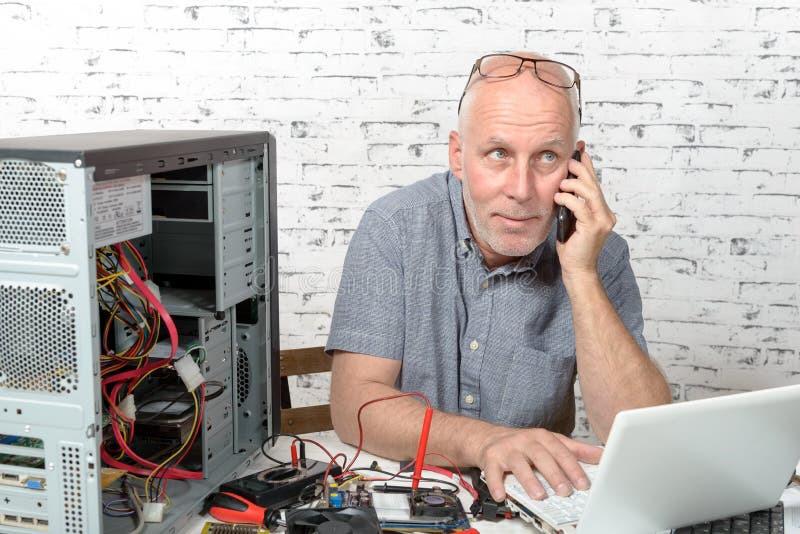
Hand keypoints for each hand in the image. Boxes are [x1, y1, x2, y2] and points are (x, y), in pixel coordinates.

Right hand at [477, 427, 602, 501]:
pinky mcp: (490, 458)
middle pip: (541, 456)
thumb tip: (601, 455)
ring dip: (529, 480)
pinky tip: (502, 495)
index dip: (573, 467)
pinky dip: (496, 484)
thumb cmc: (523, 443)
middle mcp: (525, 441)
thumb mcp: (550, 442)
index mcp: (542, 437)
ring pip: (519, 464)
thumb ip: (575, 449)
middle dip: (554, 474)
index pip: (561, 451)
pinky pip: (493, 472)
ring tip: (539, 495)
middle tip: (564, 491)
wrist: (488, 438)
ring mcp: (507, 449)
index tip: (583, 484)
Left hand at [554, 144, 615, 279]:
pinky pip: (581, 207)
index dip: (588, 166)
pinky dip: (568, 199)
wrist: (577, 269)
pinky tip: (558, 197)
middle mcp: (606, 214)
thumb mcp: (571, 220)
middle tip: (569, 160)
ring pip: (590, 192)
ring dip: (574, 184)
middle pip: (594, 184)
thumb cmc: (572, 246)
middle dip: (581, 169)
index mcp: (602, 211)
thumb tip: (564, 184)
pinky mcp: (594, 228)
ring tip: (561, 183)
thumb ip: (573, 205)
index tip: (580, 150)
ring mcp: (603, 221)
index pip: (595, 183)